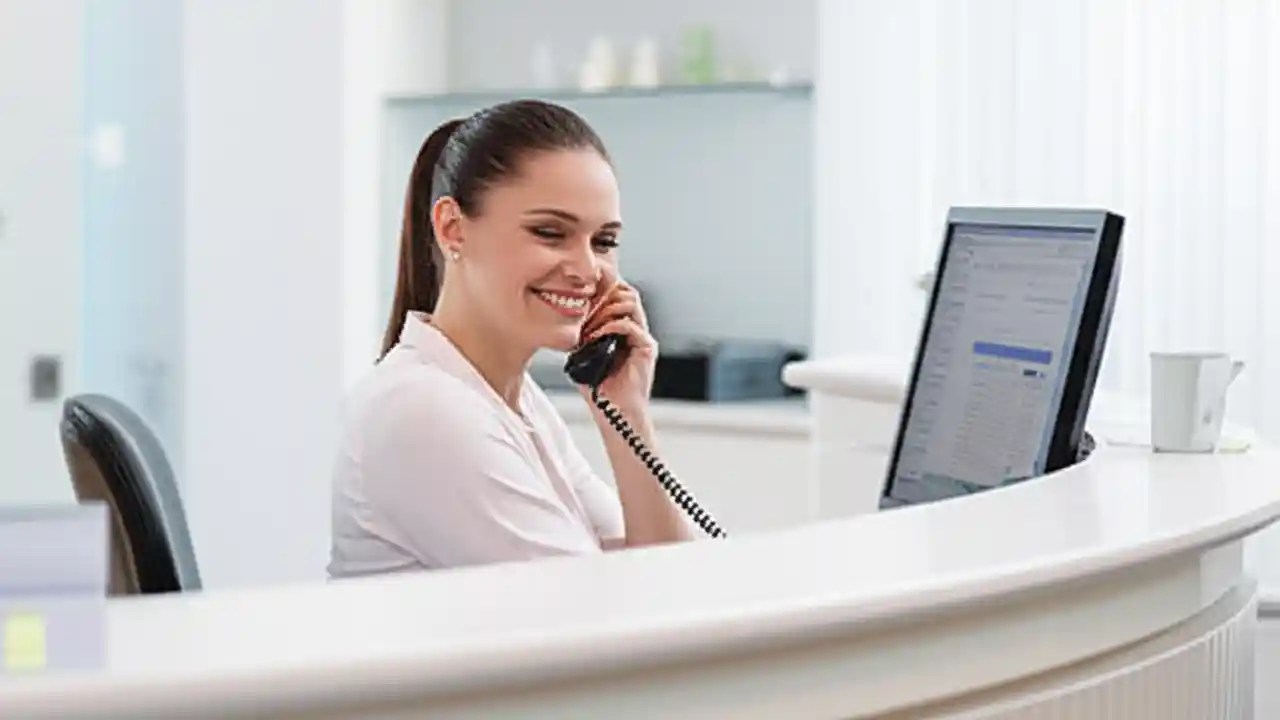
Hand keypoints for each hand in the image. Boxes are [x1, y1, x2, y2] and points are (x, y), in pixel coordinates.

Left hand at [577, 267, 656, 410]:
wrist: (615, 415)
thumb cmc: (599, 390)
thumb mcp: (583, 355)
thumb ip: (580, 334)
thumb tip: (563, 316)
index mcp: (624, 328)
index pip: (618, 294)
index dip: (599, 290)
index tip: (577, 300)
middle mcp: (637, 329)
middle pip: (626, 291)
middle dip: (602, 295)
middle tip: (582, 309)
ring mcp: (643, 338)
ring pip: (630, 302)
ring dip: (604, 309)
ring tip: (588, 326)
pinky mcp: (647, 349)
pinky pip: (629, 325)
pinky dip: (609, 326)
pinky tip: (593, 338)